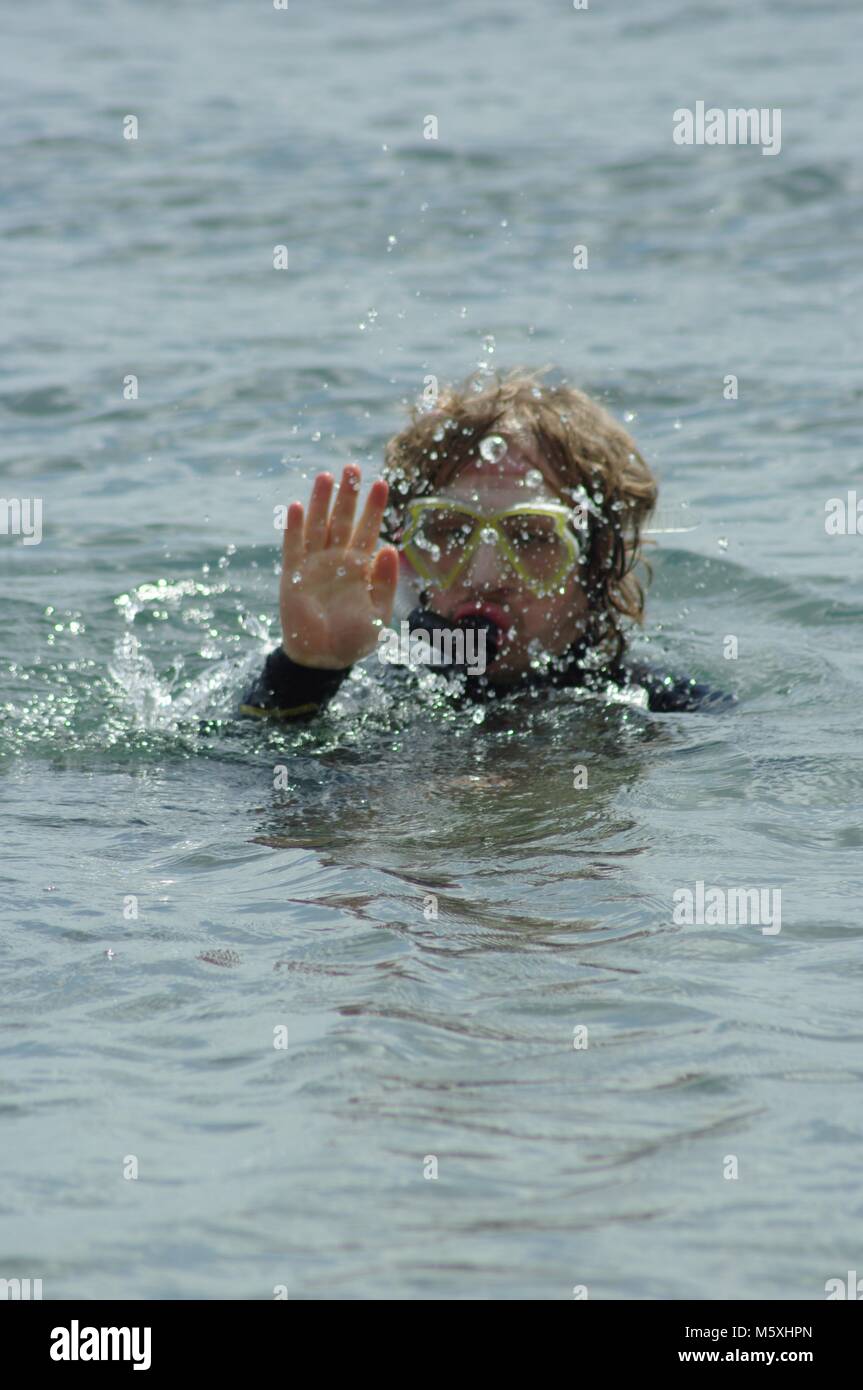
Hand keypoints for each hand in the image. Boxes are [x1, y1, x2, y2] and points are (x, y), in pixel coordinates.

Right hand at [278, 465, 398, 668]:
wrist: (323, 659)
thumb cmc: (354, 638)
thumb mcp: (378, 612)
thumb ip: (384, 581)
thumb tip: (389, 547)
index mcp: (360, 567)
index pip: (368, 529)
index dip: (374, 507)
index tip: (382, 482)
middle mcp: (337, 560)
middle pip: (343, 519)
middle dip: (347, 494)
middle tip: (352, 467)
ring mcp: (314, 565)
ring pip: (318, 525)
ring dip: (320, 502)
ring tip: (324, 476)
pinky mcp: (292, 575)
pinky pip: (293, 546)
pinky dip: (294, 527)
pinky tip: (296, 506)